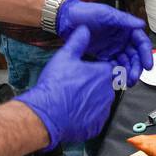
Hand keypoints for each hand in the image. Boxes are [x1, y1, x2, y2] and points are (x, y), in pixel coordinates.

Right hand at [15, 27, 116, 150]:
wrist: (47, 113)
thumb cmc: (55, 86)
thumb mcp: (65, 56)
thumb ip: (78, 42)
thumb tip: (84, 30)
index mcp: (103, 74)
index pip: (108, 69)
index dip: (96, 71)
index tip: (86, 74)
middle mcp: (107, 91)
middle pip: (105, 86)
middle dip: (93, 86)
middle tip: (76, 87)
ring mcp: (103, 110)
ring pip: (101, 103)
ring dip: (91, 101)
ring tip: (73, 100)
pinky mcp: (97, 125)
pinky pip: (96, 119)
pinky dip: (87, 117)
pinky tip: (74, 113)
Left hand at [55, 0, 152, 84]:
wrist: (66, 20)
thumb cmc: (86, 12)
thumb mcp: (105, 14)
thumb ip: (123, 20)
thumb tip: (141, 24)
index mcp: (125, 27)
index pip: (141, 42)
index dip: (146, 54)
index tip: (147, 65)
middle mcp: (121, 38)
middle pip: (135, 55)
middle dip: (137, 67)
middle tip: (134, 77)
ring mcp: (113, 47)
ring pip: (126, 62)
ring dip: (129, 72)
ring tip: (127, 81)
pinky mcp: (104, 55)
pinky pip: (114, 66)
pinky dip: (117, 72)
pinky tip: (117, 79)